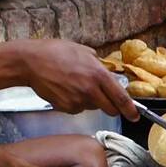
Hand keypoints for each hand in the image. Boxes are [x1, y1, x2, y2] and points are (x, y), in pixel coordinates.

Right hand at [13, 39, 137, 120]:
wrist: (30, 62)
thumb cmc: (55, 52)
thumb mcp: (83, 51)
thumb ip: (99, 64)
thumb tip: (108, 73)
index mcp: (98, 74)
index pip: (121, 98)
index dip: (131, 110)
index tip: (135, 115)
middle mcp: (90, 89)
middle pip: (110, 109)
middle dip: (111, 107)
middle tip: (105, 99)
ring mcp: (78, 100)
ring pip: (93, 107)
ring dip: (90, 100)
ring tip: (75, 84)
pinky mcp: (66, 107)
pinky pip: (78, 108)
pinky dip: (75, 102)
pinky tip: (65, 89)